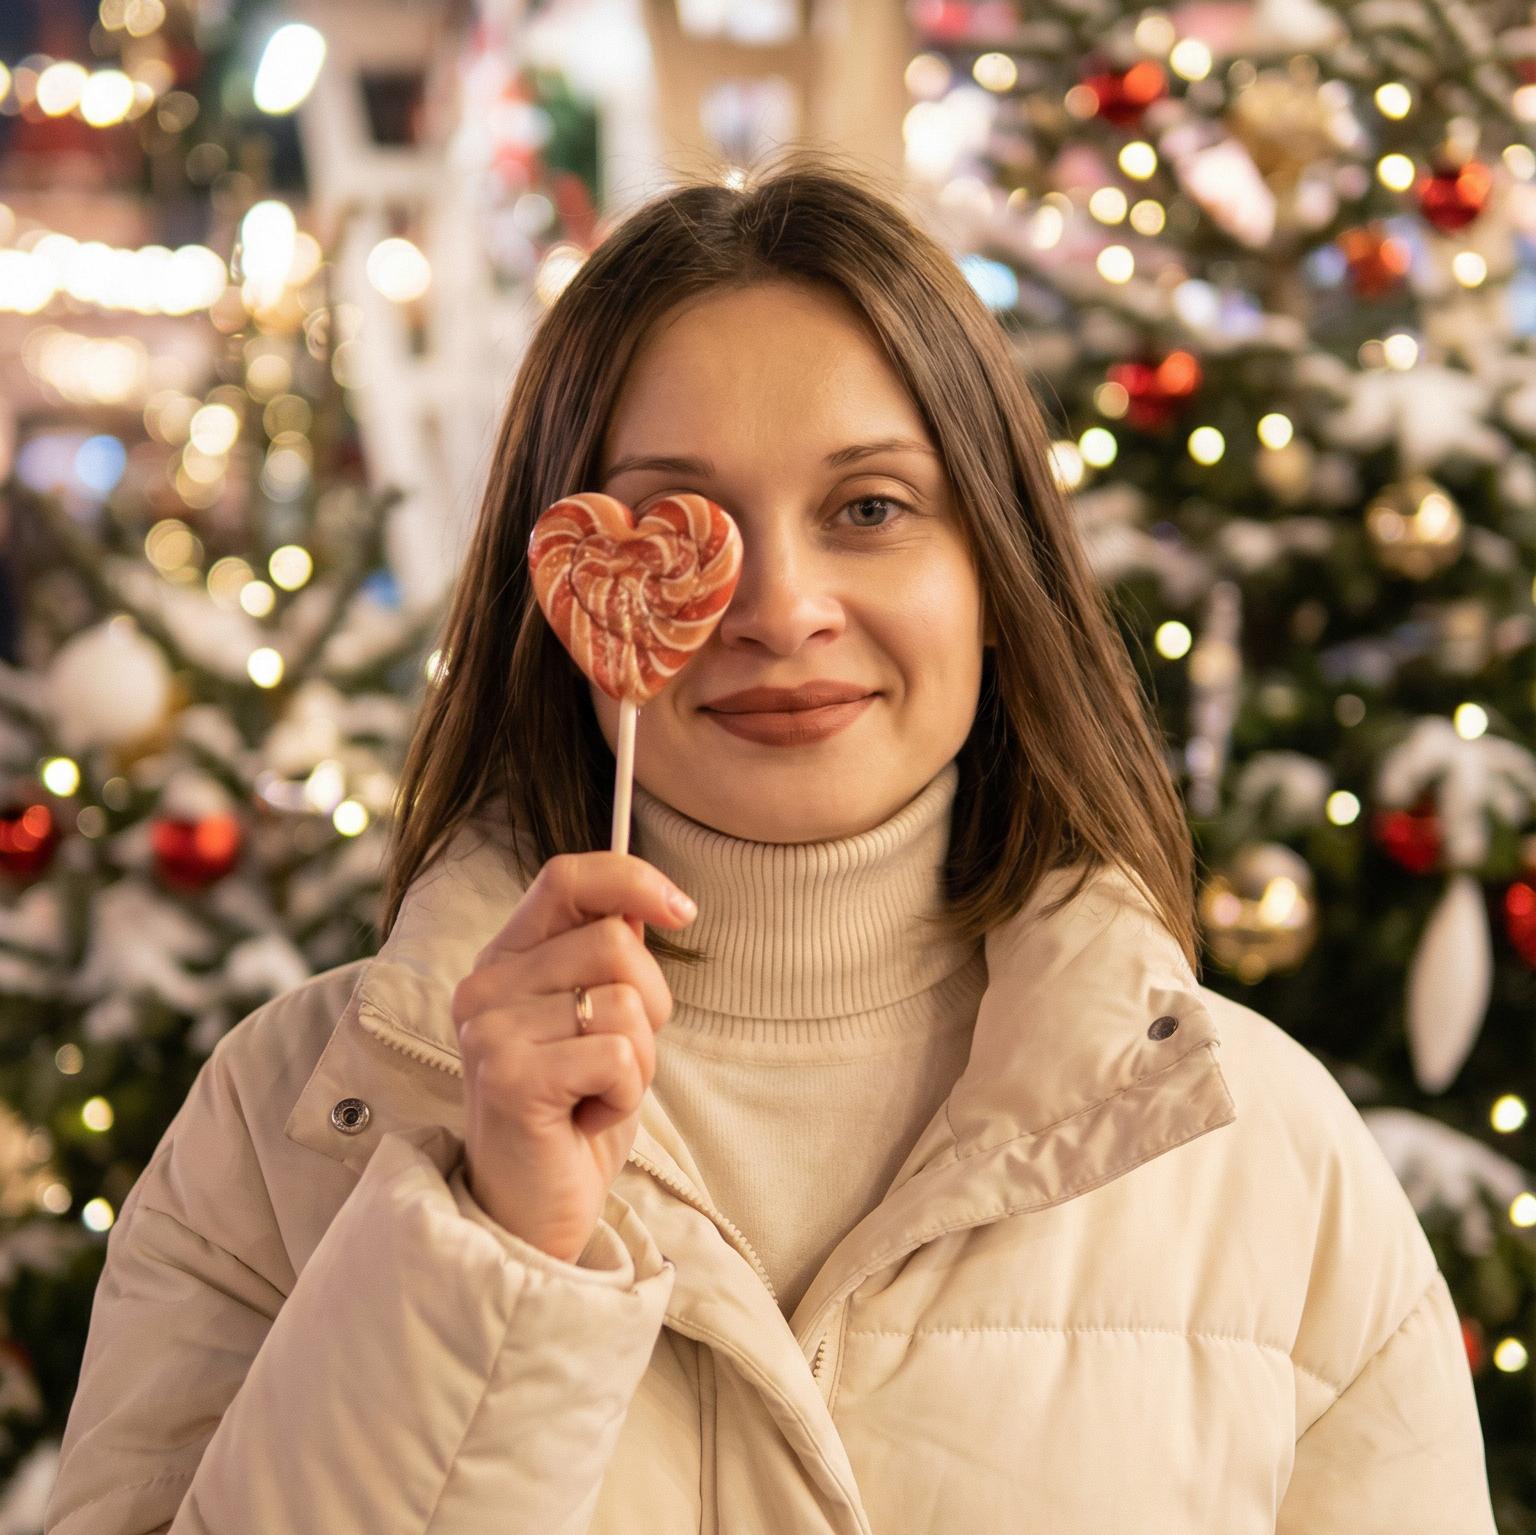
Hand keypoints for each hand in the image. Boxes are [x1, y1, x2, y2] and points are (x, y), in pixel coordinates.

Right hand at [450, 852, 695, 1263]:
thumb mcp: (597, 1021)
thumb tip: (655, 902)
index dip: (633, 880)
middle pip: (614, 941)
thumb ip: (610, 961)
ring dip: (639, 1060)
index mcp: (505, 959)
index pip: (567, 877)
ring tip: (597, 1094)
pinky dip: (625, 1096)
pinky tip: (587, 1121)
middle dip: (652, 1003)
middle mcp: (486, 985)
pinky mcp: (510, 1078)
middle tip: (620, 1060)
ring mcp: (491, 1030)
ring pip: (625, 1002)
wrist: (532, 1213)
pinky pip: (619, 1056)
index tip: (682, 911)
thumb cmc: (573, 1114)